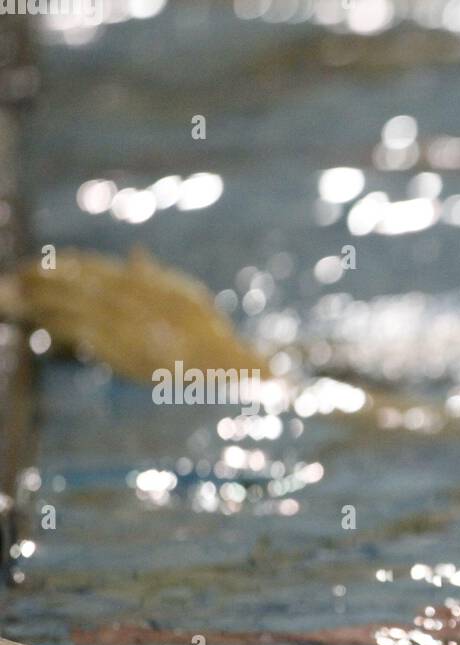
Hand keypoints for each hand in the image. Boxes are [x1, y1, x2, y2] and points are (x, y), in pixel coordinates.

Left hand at [0, 246, 268, 383]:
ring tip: (21, 296)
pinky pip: (88, 337)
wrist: (226, 364)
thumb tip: (137, 252)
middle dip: (48, 279)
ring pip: (79, 309)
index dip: (71, 265)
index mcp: (149, 286)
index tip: (47, 261)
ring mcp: (132, 328)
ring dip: (46, 302)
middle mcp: (138, 303)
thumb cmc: (211, 332)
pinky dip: (64, 329)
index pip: (102, 270)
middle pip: (82, 286)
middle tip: (20, 273)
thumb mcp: (190, 295)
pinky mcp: (127, 353)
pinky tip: (45, 325)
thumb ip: (158, 275)